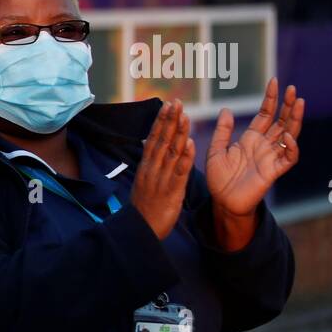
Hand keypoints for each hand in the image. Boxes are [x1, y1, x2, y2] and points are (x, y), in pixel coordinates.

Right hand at [130, 98, 195, 239]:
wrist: (140, 229)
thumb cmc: (144, 207)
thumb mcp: (144, 182)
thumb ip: (151, 165)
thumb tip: (154, 148)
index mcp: (146, 166)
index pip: (154, 139)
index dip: (161, 121)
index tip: (168, 105)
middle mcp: (152, 169)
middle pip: (162, 141)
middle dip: (169, 121)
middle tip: (176, 102)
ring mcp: (162, 179)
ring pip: (171, 152)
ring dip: (178, 133)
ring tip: (185, 116)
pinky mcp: (172, 191)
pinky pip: (180, 172)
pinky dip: (185, 157)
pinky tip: (190, 144)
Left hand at [206, 78, 302, 216]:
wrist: (222, 202)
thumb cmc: (219, 178)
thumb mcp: (216, 150)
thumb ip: (222, 131)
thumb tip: (226, 109)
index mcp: (251, 138)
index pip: (265, 114)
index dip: (270, 99)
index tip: (274, 82)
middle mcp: (264, 145)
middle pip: (281, 121)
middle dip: (287, 105)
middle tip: (292, 88)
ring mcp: (271, 157)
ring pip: (290, 135)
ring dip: (295, 119)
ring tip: (299, 102)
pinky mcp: (274, 171)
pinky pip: (289, 157)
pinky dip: (291, 146)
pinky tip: (287, 135)